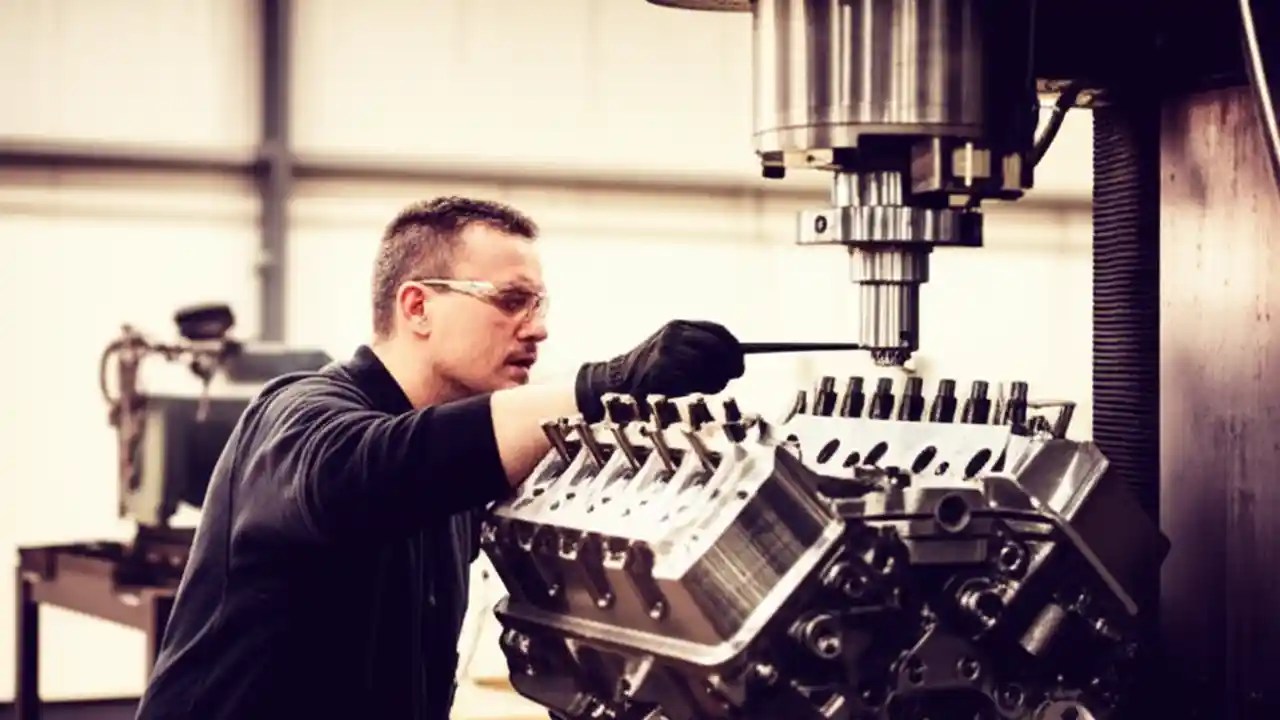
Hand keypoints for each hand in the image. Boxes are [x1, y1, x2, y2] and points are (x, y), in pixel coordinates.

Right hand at [574, 320, 744, 421]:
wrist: (615, 381)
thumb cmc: (649, 372)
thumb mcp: (673, 352)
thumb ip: (699, 351)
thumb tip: (734, 362)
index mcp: (678, 326)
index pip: (717, 330)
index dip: (734, 347)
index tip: (740, 362)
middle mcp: (674, 333)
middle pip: (717, 345)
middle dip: (731, 362)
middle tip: (735, 375)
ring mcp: (668, 349)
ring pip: (708, 364)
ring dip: (715, 379)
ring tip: (707, 387)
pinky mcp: (664, 367)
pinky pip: (695, 379)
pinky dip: (699, 387)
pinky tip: (691, 392)